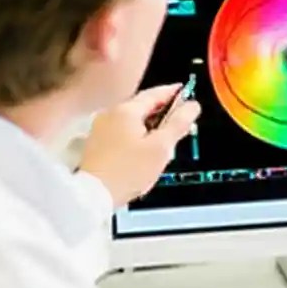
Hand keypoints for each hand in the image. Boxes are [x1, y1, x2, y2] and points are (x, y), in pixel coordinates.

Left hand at [78, 84, 200, 205]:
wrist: (94, 195)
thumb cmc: (127, 172)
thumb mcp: (161, 147)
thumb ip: (178, 123)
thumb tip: (192, 106)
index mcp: (126, 110)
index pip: (154, 94)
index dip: (173, 93)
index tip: (186, 92)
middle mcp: (110, 114)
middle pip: (142, 107)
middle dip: (163, 112)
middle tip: (181, 118)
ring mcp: (101, 129)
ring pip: (132, 121)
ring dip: (150, 126)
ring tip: (166, 138)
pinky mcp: (97, 143)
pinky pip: (122, 132)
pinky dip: (137, 135)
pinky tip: (145, 149)